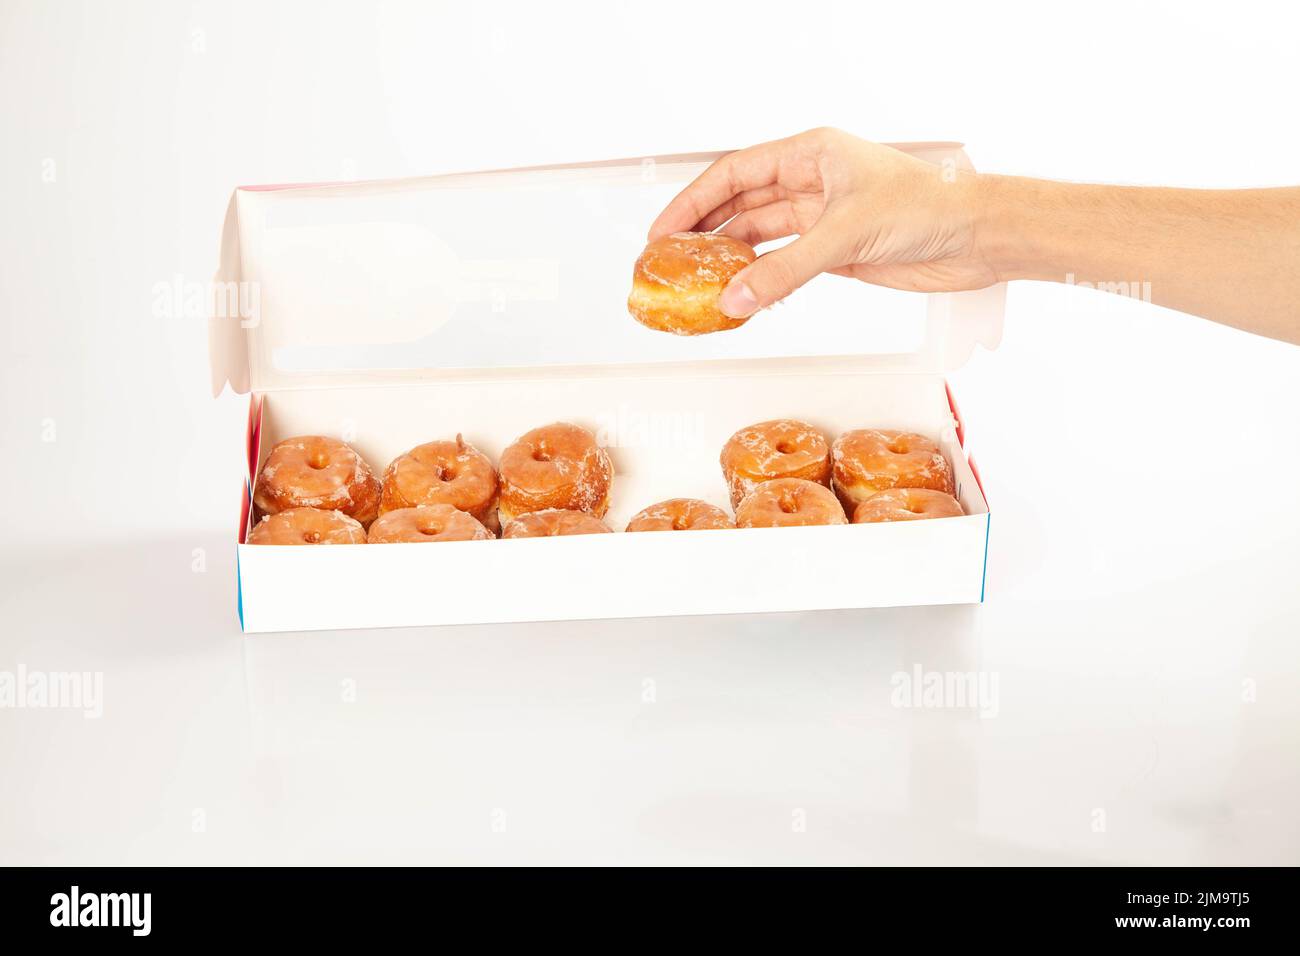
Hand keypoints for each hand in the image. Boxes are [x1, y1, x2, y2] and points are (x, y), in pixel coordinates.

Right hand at [648, 127, 999, 317]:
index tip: (664, 229)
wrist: (975, 237)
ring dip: (730, 259)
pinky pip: (783, 264)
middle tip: (668, 261)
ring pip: (759, 235)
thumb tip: (736, 297)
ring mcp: (820, 217)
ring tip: (696, 283)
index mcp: (811, 153)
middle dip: (703, 231)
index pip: (735, 172)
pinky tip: (741, 295)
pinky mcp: (834, 250)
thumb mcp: (846, 234)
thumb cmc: (928, 207)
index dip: (693, 200)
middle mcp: (812, 181)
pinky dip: (760, 279)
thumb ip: (786, 270)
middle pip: (740, 203)